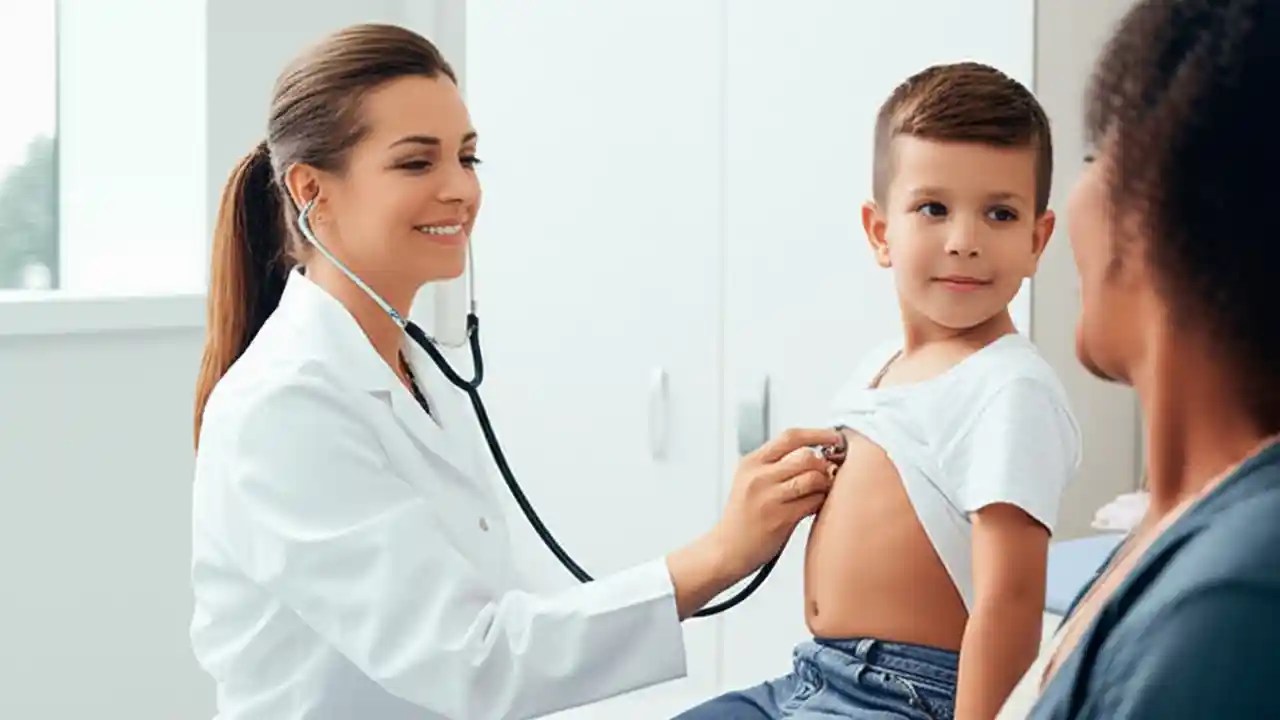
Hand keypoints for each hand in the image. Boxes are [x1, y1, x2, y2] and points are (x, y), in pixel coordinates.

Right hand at [712, 427, 841, 579]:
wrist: (727, 548)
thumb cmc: (743, 517)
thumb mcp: (749, 480)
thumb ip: (776, 464)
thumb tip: (814, 453)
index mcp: (752, 462)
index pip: (790, 437)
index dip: (818, 434)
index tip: (834, 437)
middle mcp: (759, 477)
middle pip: (807, 456)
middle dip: (823, 463)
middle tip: (827, 472)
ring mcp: (769, 497)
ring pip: (814, 478)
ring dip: (825, 484)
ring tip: (820, 491)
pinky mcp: (781, 518)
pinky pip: (814, 502)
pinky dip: (821, 502)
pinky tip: (814, 506)